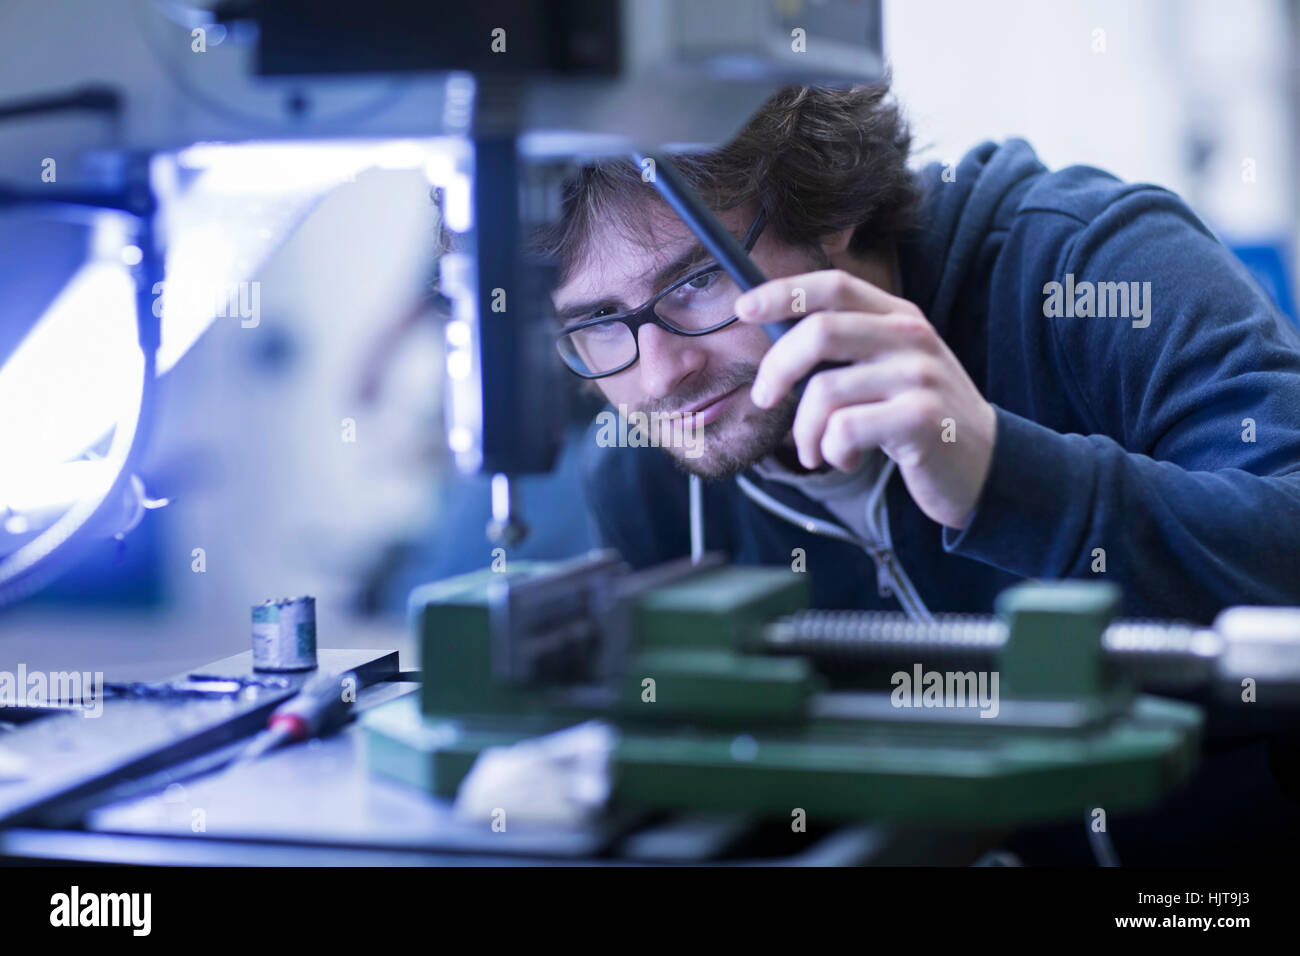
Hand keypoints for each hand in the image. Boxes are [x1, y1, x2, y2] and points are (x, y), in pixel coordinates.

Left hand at [736, 269, 995, 529]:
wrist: (984, 465)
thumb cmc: (918, 417)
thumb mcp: (889, 368)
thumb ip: (846, 348)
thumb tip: (774, 342)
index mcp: (898, 316)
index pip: (834, 285)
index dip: (783, 292)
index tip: (743, 308)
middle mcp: (910, 337)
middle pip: (819, 331)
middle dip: (776, 368)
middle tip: (764, 398)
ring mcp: (918, 376)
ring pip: (824, 393)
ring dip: (805, 432)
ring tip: (816, 450)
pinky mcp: (919, 419)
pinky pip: (844, 430)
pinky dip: (831, 452)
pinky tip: (846, 459)